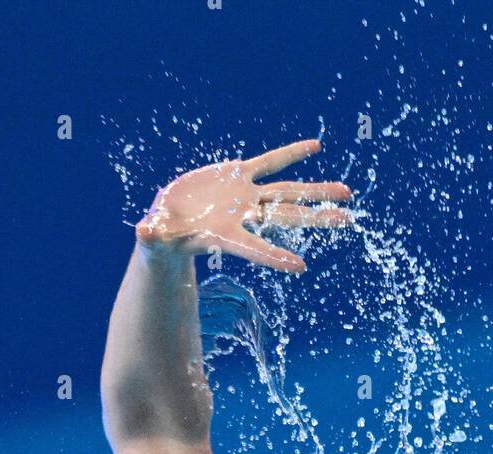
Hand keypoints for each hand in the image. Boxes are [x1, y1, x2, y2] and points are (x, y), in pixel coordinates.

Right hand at [136, 138, 351, 273]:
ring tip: (347, 194)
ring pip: (288, 192)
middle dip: (316, 218)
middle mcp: (244, 217)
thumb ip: (153, 234)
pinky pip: (270, 162)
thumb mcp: (155, 235)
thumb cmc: (161, 234)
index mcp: (225, 235)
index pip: (254, 248)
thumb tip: (145, 231)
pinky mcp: (239, 175)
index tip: (300, 267)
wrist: (170, 220)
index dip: (273, 257)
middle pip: (286, 218)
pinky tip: (316, 146)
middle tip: (347, 221)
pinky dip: (290, 154)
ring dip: (317, 193)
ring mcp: (245, 196)